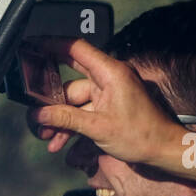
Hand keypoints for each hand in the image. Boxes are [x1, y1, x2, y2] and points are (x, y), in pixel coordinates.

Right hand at [26, 38, 181, 169]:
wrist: (162, 150)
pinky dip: (72, 125)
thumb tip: (39, 115)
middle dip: (51, 102)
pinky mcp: (109, 106)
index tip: (33, 47)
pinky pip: (84, 112)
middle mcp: (109, 78)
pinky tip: (59, 142)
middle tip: (34, 115)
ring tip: (47, 137)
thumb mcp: (98, 127)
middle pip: (70, 82)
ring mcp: (109, 92)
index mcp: (110, 72)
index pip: (76, 49)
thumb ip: (66, 119)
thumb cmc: (141, 135)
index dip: (52, 45)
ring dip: (60, 120)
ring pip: (74, 102)